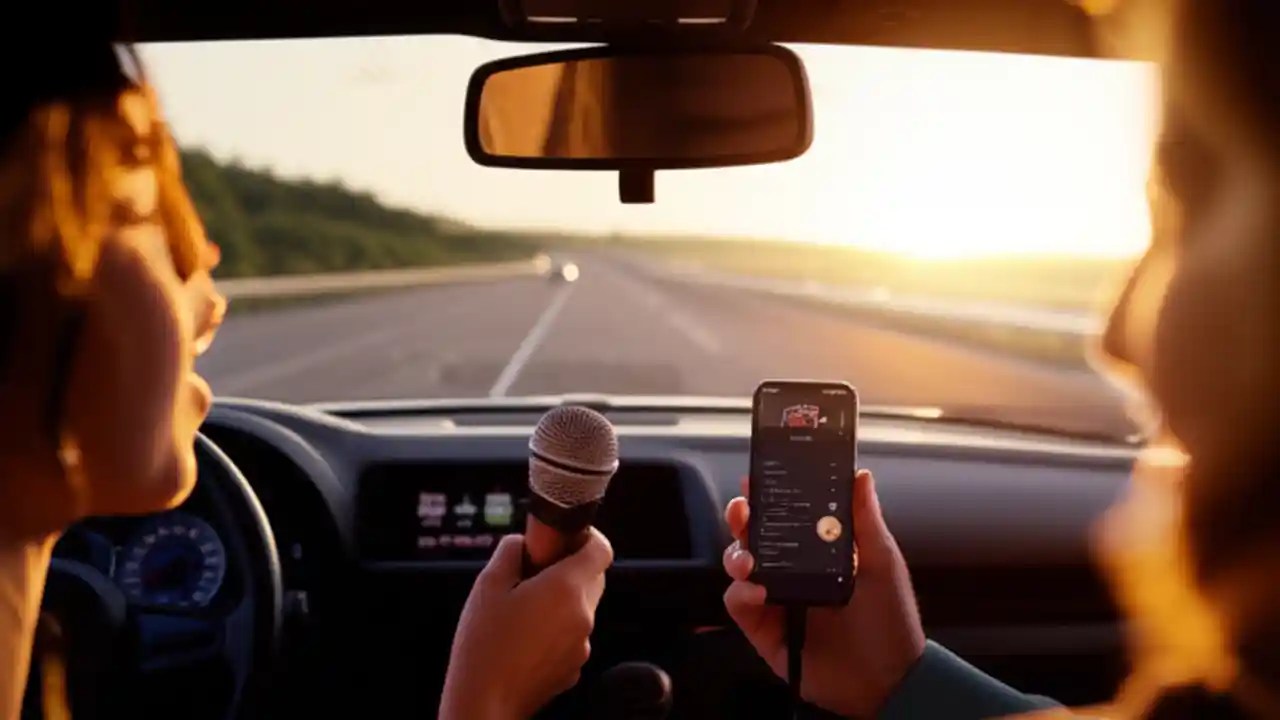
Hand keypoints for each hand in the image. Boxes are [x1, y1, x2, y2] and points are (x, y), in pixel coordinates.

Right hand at [440, 529, 613, 719]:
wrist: (484, 701)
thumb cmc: (483, 645)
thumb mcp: (488, 585)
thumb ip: (510, 552)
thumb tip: (521, 542)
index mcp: (566, 589)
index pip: (601, 551)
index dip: (587, 538)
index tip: (568, 537)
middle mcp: (582, 616)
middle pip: (593, 578)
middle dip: (570, 568)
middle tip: (538, 570)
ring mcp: (581, 645)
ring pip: (581, 609)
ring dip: (561, 601)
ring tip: (523, 609)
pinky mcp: (573, 667)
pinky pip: (572, 636)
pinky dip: (556, 630)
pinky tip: (525, 637)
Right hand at [723, 469, 925, 717]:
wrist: (887, 680)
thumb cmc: (891, 621)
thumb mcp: (882, 563)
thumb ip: (865, 519)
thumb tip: (860, 476)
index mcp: (818, 552)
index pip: (785, 517)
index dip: (769, 497)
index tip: (759, 479)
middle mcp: (792, 573)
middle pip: (754, 536)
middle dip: (741, 518)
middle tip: (742, 510)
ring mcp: (776, 600)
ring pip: (739, 566)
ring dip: (736, 554)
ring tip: (748, 559)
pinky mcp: (764, 630)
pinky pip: (738, 604)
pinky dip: (741, 594)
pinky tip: (758, 592)